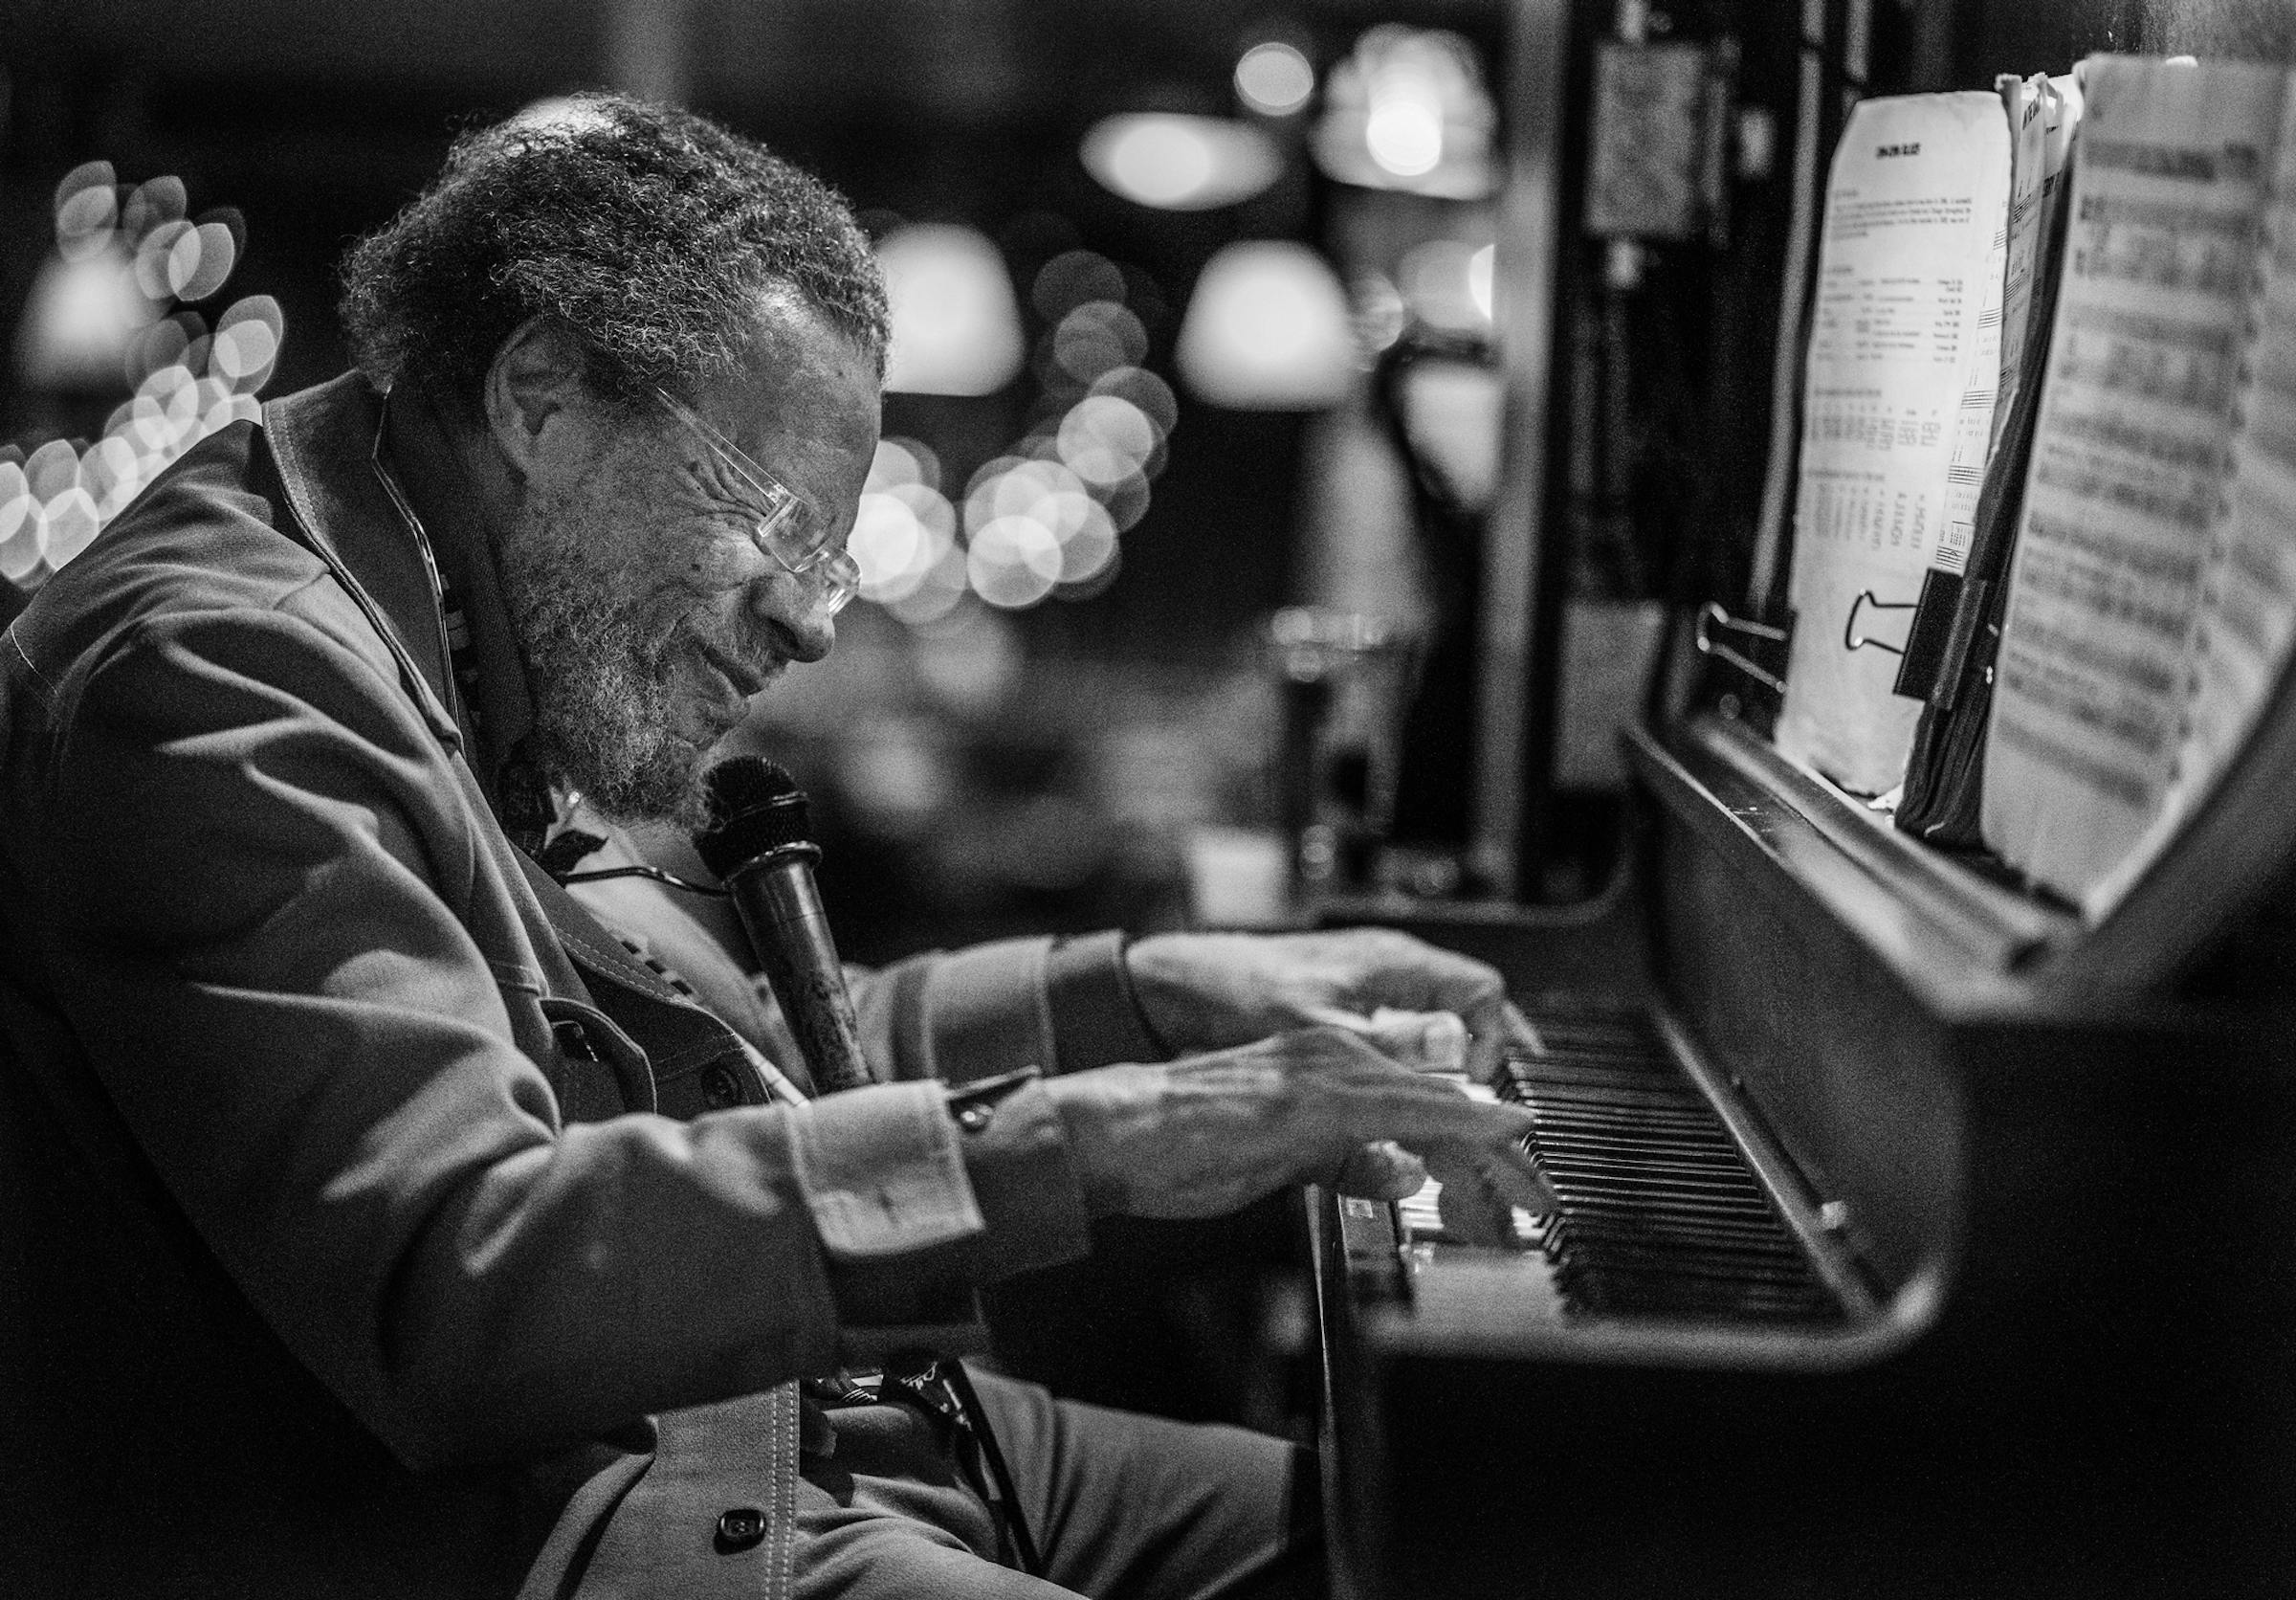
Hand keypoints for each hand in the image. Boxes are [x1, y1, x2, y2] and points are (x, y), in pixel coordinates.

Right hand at [1042, 1026, 1551, 1236]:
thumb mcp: (1281, 1158)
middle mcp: (1331, 1054)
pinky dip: (1454, 1117)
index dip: (1477, 1139)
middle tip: (1539, 1190)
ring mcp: (1322, 1072)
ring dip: (1489, 1145)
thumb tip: (1398, 1175)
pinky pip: (1400, 1104)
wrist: (1116, 1129)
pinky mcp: (1309, 1100)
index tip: (1515, 1176)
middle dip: (1498, 1149)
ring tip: (1531, 1183)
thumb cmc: (1182, 1145)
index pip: (1421, 1098)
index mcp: (1324, 1064)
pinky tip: (1492, 1130)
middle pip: (1442, 1096)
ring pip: (1433, 1098)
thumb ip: (1341, 1161)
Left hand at [1126, 928, 1519, 1081]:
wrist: (1184, 986)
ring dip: (1462, 1064)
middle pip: (1470, 1005)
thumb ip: (1390, 1041)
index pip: (1481, 993)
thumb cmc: (1242, 991)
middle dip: (1494, 1054)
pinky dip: (1426, 1067)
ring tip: (1480, 1111)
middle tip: (1511, 1105)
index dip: (1492, 1044)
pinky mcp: (1348, 1010)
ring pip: (1442, 1021)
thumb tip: (1455, 1049)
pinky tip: (1422, 1101)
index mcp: (1395, 962)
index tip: (1481, 1093)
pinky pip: (1409, 1034)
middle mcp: (1391, 969)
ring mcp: (1371, 987)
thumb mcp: (1319, 1023)